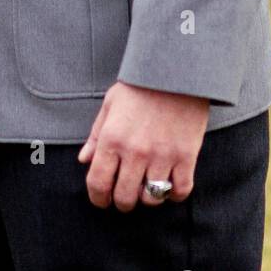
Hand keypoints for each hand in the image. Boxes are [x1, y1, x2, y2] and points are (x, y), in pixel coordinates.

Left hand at [78, 81, 208, 210]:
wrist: (175, 69)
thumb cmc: (140, 85)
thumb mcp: (110, 104)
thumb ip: (95, 135)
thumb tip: (84, 160)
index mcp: (112, 138)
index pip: (98, 183)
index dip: (97, 198)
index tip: (102, 200)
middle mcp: (135, 151)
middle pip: (124, 198)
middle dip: (121, 201)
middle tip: (125, 195)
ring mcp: (162, 155)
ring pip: (152, 199)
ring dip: (147, 198)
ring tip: (147, 186)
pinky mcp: (186, 156)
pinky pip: (180, 191)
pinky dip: (174, 193)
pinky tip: (169, 183)